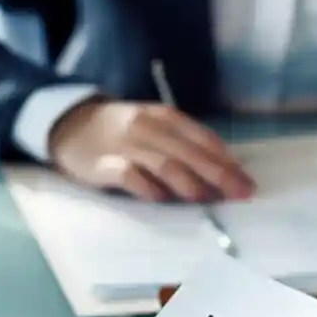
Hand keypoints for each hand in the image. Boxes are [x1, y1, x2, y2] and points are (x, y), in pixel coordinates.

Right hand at [49, 99, 255, 202]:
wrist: (70, 124)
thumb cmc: (121, 130)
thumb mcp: (154, 126)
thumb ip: (183, 144)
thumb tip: (221, 170)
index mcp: (165, 117)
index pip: (202, 138)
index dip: (227, 161)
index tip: (246, 181)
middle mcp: (148, 128)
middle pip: (189, 153)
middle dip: (218, 174)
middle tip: (239, 194)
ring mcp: (125, 146)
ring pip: (163, 163)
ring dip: (188, 182)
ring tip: (207, 198)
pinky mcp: (103, 164)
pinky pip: (129, 175)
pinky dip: (147, 187)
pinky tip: (161, 199)